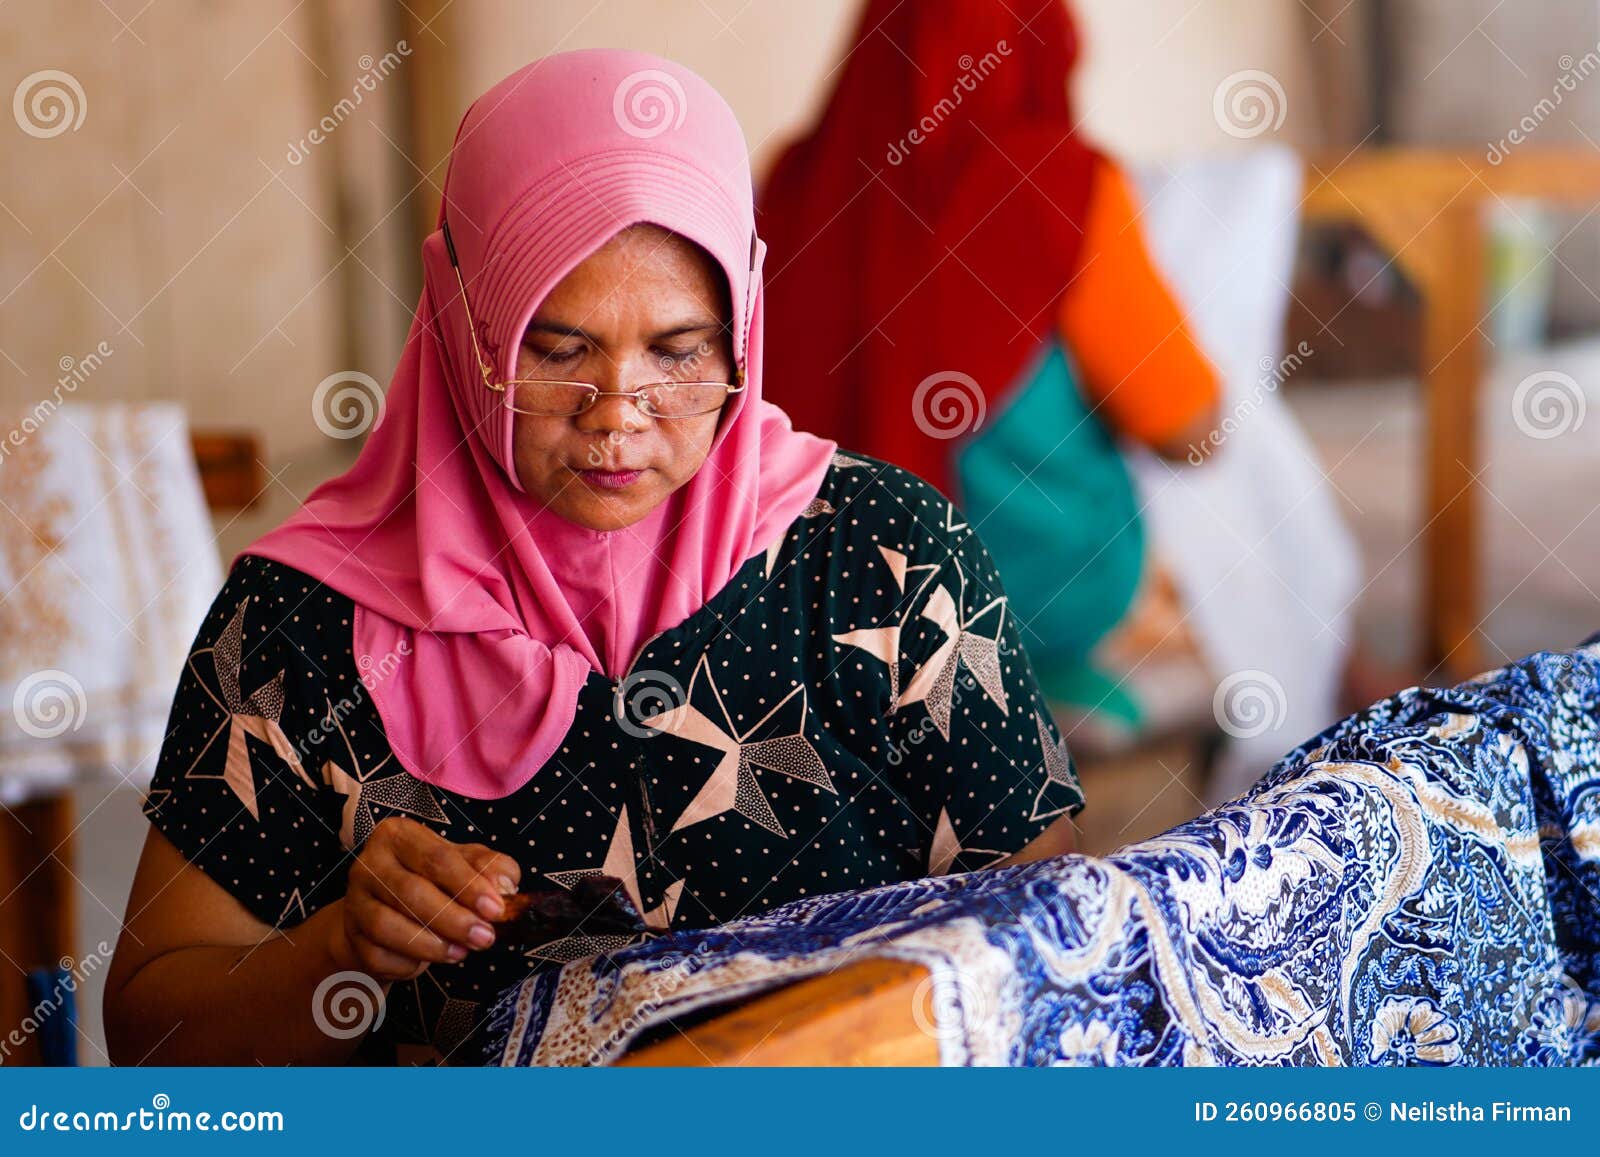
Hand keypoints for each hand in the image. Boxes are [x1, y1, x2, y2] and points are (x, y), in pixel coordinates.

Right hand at [327, 817, 521, 981]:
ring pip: (388, 927)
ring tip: (461, 952)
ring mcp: (354, 900)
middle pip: (412, 892)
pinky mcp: (350, 935)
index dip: (469, 886)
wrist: (386, 912)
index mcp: (400, 835)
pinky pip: (378, 955)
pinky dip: (407, 964)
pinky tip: (426, 962)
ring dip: (431, 945)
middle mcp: (370, 862)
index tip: (495, 910)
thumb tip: (505, 887)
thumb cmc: (433, 882)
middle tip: (484, 938)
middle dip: (454, 920)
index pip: (438, 858)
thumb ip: (491, 868)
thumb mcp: (466, 864)